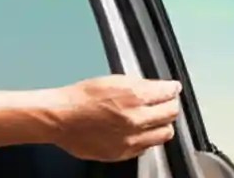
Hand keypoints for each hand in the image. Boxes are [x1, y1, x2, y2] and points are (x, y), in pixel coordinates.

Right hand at [50, 75, 181, 161]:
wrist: (60, 118)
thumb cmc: (80, 98)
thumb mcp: (112, 80)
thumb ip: (139, 84)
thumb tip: (158, 87)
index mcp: (133, 97)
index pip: (167, 93)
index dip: (172, 89)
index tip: (173, 89)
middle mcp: (136, 120)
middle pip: (170, 114)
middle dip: (171, 105)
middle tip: (167, 102)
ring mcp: (131, 139)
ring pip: (164, 134)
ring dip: (163, 124)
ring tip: (155, 118)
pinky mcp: (123, 153)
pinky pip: (147, 147)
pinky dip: (147, 138)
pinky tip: (139, 131)